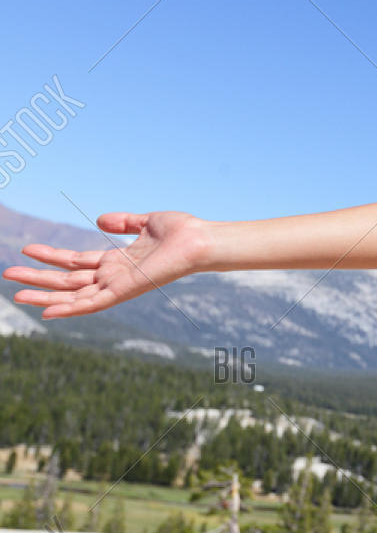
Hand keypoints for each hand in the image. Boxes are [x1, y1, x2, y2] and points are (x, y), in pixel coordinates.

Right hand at [3, 210, 208, 319]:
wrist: (201, 241)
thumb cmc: (182, 233)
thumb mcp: (146, 223)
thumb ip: (123, 222)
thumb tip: (100, 220)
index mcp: (117, 262)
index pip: (76, 262)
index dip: (51, 257)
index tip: (27, 251)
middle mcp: (114, 276)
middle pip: (68, 280)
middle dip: (38, 278)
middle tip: (8, 274)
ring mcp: (118, 286)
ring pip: (73, 294)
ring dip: (44, 294)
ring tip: (16, 292)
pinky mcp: (125, 291)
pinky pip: (93, 304)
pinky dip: (70, 309)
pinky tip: (47, 311)